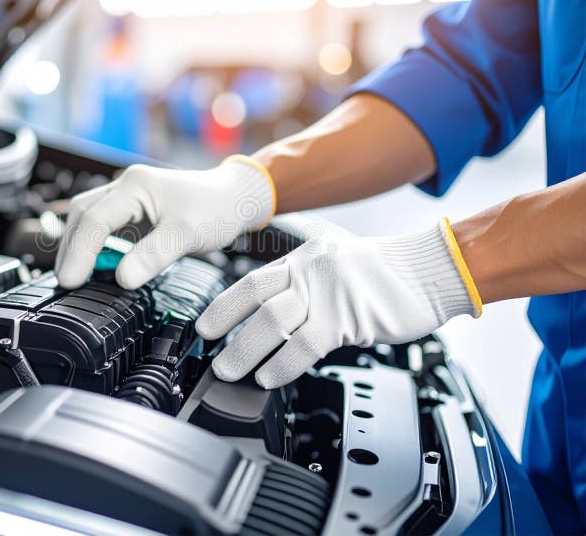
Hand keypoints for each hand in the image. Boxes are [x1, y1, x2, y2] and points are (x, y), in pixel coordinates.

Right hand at [54, 156, 274, 289]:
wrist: (235, 198)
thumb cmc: (216, 209)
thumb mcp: (187, 234)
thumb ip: (154, 255)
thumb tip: (121, 280)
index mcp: (135, 186)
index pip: (95, 220)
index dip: (79, 253)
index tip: (71, 282)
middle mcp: (126, 187)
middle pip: (83, 216)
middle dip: (71, 249)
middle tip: (67, 282)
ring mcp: (128, 198)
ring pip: (90, 220)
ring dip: (80, 248)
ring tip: (76, 277)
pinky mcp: (134, 212)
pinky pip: (105, 228)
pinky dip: (96, 248)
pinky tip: (97, 267)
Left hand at [196, 218, 480, 388]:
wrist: (432, 269)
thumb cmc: (388, 274)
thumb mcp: (337, 266)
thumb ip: (306, 287)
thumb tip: (277, 320)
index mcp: (304, 258)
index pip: (252, 280)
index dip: (224, 305)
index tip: (205, 325)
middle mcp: (310, 271)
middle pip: (254, 296)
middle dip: (225, 325)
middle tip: (210, 352)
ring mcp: (327, 292)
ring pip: (272, 321)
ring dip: (246, 350)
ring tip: (231, 371)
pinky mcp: (348, 317)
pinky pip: (305, 345)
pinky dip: (282, 364)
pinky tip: (269, 377)